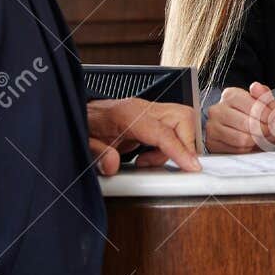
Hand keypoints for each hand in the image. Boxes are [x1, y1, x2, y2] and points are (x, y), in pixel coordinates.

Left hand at [86, 98, 201, 175]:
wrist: (83, 113)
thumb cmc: (87, 125)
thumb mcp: (86, 143)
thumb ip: (98, 154)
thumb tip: (112, 164)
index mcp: (127, 114)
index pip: (162, 131)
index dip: (180, 150)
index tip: (192, 166)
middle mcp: (143, 108)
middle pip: (182, 118)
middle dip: (185, 144)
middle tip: (171, 164)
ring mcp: (151, 110)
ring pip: (183, 121)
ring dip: (177, 145)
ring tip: (148, 161)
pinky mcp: (154, 116)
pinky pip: (176, 127)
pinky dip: (170, 145)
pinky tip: (149, 155)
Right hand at [206, 82, 274, 153]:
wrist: (246, 134)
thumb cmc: (256, 118)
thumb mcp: (266, 105)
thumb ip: (264, 96)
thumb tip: (255, 86)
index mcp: (230, 95)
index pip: (253, 107)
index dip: (267, 117)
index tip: (272, 121)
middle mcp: (217, 109)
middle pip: (247, 124)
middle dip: (263, 131)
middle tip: (268, 132)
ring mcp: (212, 126)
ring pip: (241, 139)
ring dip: (255, 141)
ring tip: (259, 138)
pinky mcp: (212, 143)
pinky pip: (235, 150)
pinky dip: (246, 149)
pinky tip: (248, 144)